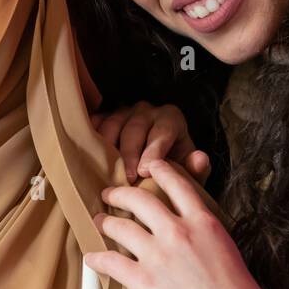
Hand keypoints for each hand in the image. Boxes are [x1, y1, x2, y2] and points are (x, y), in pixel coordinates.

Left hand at [84, 160, 282, 288]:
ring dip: (105, 222)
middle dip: (120, 193)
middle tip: (109, 194)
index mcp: (203, 223)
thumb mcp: (228, 253)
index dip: (160, 171)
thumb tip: (194, 235)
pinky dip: (97, 259)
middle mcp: (177, 231)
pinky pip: (110, 261)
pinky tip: (91, 258)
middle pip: (139, 200)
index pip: (177, 185)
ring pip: (120, 226)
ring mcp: (157, 254)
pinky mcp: (142, 279)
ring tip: (99, 221)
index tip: (148, 167)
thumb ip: (206, 237)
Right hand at [92, 101, 210, 184]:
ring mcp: (123, 112)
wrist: (154, 167)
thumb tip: (200, 159)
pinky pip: (95, 123)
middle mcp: (147, 110)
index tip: (145, 172)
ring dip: (108, 148)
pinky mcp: (105, 117)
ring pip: (113, 124)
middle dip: (130, 153)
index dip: (153, 151)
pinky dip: (90, 137)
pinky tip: (88, 156)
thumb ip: (196, 169)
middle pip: (135, 127)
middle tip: (127, 178)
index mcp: (170, 118)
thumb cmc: (172, 169)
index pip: (162, 131)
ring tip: (106, 171)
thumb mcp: (188, 172)